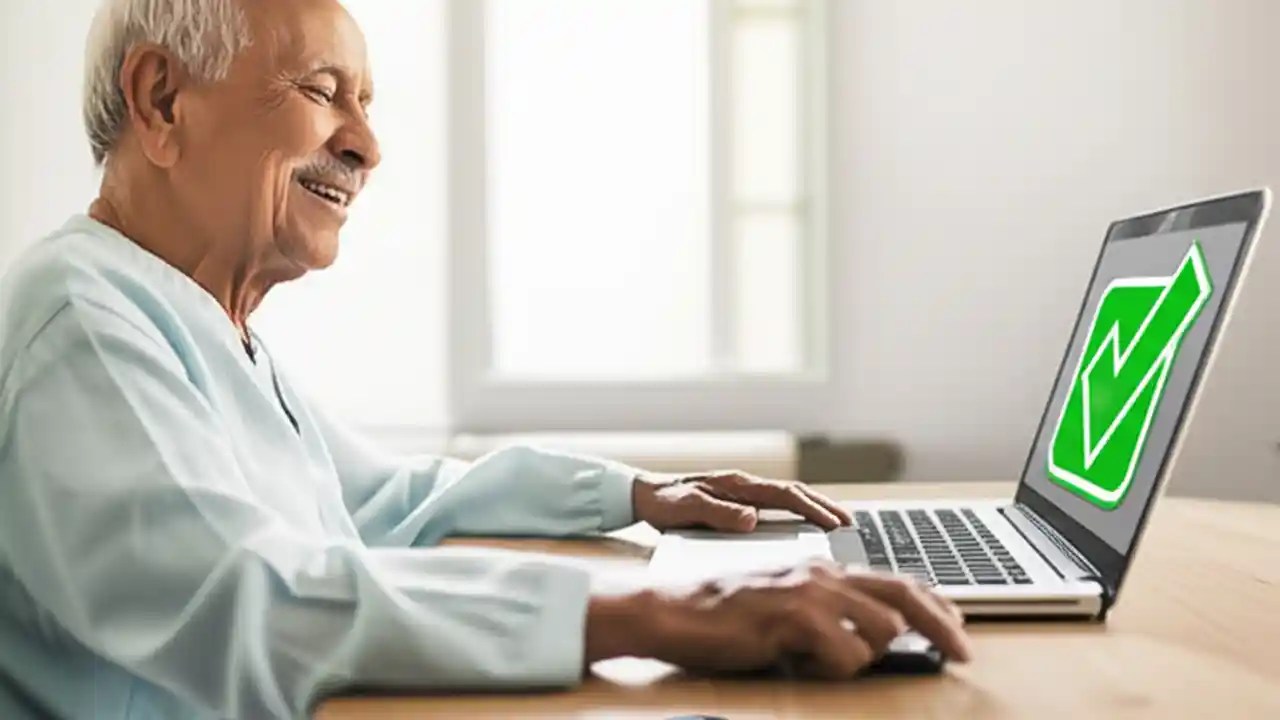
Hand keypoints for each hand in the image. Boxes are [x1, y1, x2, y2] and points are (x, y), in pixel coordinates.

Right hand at [586, 562, 970, 677]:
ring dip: (870, 654)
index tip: (958, 626)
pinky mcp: (793, 618)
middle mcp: (822, 574)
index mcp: (822, 570)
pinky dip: (837, 669)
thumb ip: (828, 612)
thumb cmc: (724, 614)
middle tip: (963, 652)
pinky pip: (845, 655)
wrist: (675, 610)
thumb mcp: (786, 606)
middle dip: (942, 626)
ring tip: (830, 660)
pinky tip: (806, 664)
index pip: (896, 581)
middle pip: (904, 597)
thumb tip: (873, 636)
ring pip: (880, 627)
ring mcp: (809, 593)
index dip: (935, 604)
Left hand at [632, 471, 853, 531]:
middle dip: (823, 505)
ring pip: (785, 497)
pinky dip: (795, 511)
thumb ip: (718, 514)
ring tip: (836, 522)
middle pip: (793, 492)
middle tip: (849, 522)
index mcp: (736, 485)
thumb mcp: (685, 510)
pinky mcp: (734, 501)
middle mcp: (742, 485)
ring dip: (812, 507)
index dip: (813, 508)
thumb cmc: (662, 503)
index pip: (784, 495)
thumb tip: (752, 519)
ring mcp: (740, 492)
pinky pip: (773, 504)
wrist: (641, 496)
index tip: (835, 523)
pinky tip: (801, 523)